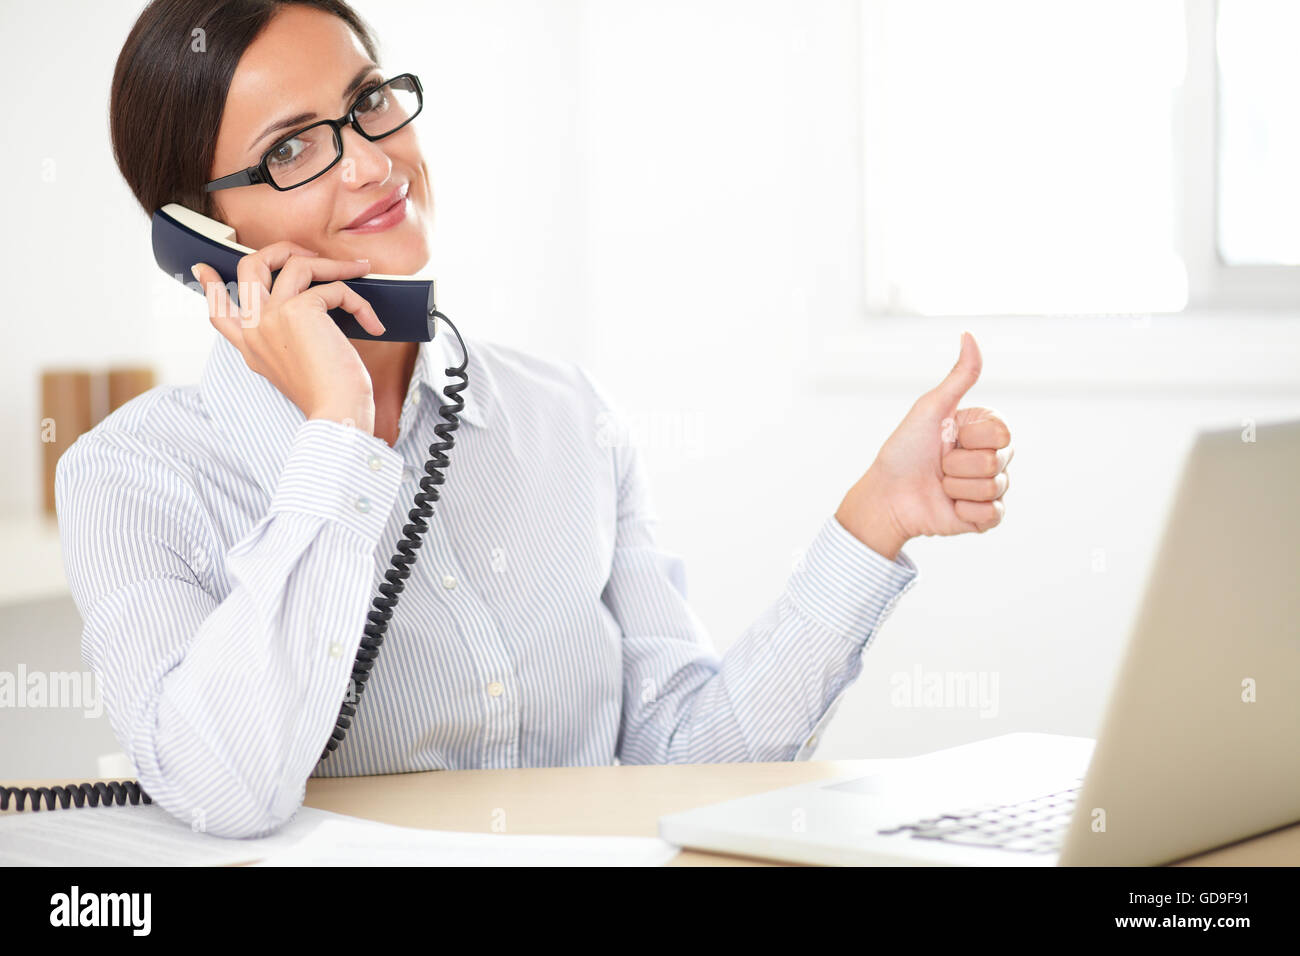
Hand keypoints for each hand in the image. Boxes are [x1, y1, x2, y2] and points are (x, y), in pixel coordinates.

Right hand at [191, 242, 385, 434]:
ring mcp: (271, 317)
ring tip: (359, 270)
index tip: (201, 267)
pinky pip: (334, 288)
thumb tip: (306, 310)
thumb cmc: (328, 397)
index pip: (219, 312)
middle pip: (249, 267)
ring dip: (334, 264)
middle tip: (311, 254)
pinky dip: (359, 302)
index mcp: (251, 346)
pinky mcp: (299, 310)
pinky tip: (372, 323)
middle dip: (280, 250)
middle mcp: (255, 329)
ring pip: (296, 264)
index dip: (210, 287)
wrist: (336, 414)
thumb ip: (286, 341)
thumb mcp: (295, 369)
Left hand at [834, 332, 1012, 559]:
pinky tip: (949, 506)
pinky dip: (965, 511)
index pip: (1002, 433)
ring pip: (993, 488)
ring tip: (940, 485)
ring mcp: (991, 487)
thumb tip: (969, 334)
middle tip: (938, 465)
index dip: (969, 438)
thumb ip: (959, 377)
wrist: (886, 495)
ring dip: (956, 488)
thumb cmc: (904, 450)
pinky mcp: (985, 517)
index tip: (947, 438)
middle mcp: (992, 456)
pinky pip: (992, 514)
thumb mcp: (930, 409)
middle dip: (958, 465)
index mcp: (984, 430)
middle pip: (998, 461)